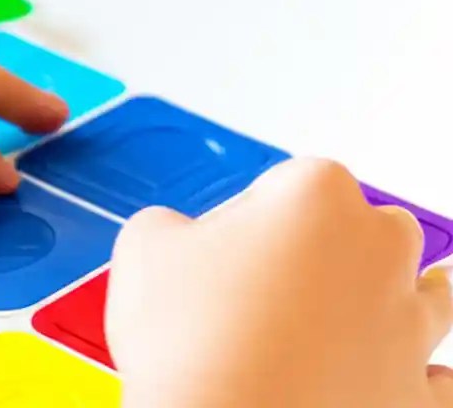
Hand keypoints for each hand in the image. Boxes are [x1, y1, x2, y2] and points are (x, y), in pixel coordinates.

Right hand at [108, 158, 452, 407]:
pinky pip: (438, 378)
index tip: (226, 247)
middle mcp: (379, 249)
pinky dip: (413, 373)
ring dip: (388, 299)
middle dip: (329, 248)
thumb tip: (186, 240)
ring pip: (427, 293)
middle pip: (369, 226)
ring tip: (342, 322)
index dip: (253, 213)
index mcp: (316, 195)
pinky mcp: (418, 392)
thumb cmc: (188, 345)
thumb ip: (177, 224)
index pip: (290, 181)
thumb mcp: (144, 245)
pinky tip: (384, 372)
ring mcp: (409, 323)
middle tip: (270, 284)